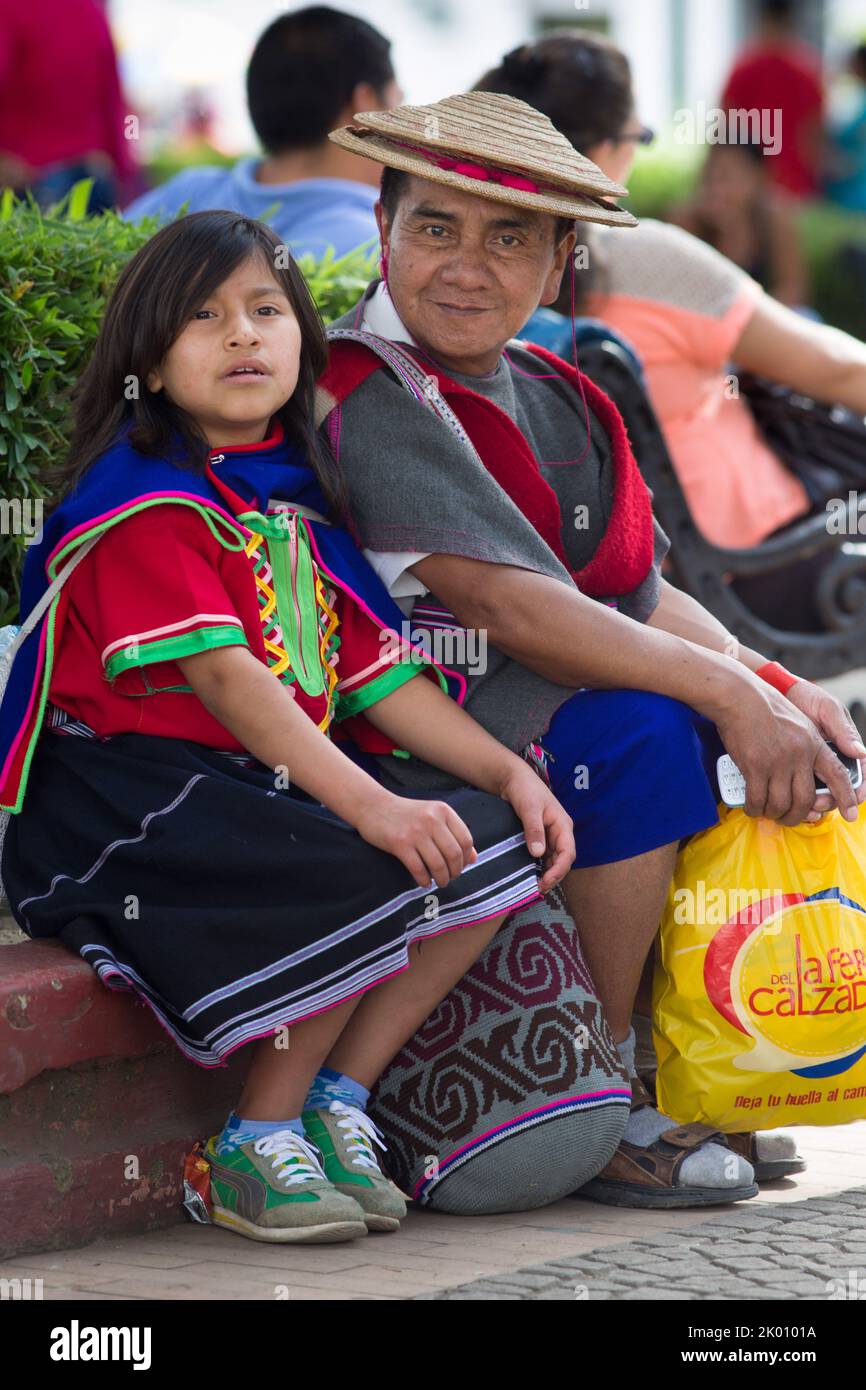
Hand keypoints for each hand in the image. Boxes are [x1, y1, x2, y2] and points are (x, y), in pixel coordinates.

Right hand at [354, 791, 477, 889]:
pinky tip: (423, 882)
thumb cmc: (406, 814)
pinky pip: (418, 869)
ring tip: (439, 882)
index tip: (460, 866)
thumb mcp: (433, 816)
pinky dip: (423, 880)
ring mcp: (415, 832)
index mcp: (443, 811)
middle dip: (455, 872)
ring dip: (441, 878)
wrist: (373, 806)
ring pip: (438, 864)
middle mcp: (431, 820)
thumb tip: (474, 858)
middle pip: (454, 854)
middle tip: (450, 878)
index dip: (466, 858)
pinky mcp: (400, 844)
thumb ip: (454, 834)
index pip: (466, 840)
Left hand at [497, 763, 575, 892]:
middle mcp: (559, 832)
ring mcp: (550, 836)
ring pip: (553, 860)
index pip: (568, 853)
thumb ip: (534, 830)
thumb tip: (538, 853)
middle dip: (553, 876)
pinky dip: (538, 867)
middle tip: (538, 889)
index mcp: (563, 825)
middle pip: (562, 860)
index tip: (545, 882)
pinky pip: (543, 856)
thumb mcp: (529, 808)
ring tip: (533, 886)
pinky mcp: (539, 837)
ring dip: (546, 873)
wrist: (513, 779)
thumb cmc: (525, 789)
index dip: (559, 870)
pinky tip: (529, 874)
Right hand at [715, 676, 863, 825]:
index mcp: (814, 743)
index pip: (837, 774)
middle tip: (788, 819)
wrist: (739, 697)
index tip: (851, 814)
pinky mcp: (755, 766)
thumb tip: (825, 766)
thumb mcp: (800, 722)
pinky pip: (757, 799)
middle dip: (796, 816)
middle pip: (805, 800)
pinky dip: (754, 808)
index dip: (846, 797)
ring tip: (767, 812)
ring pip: (780, 803)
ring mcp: (777, 762)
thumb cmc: (766, 707)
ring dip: (773, 814)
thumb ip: (811, 746)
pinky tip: (752, 807)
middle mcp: (799, 755)